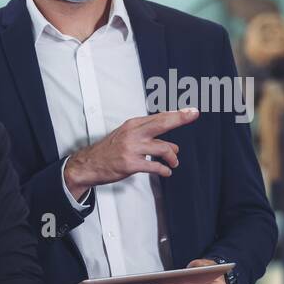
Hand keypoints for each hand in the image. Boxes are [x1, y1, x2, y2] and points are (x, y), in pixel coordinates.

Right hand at [64, 109, 198, 198]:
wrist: (89, 164)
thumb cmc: (109, 150)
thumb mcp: (127, 137)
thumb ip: (149, 138)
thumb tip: (173, 146)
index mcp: (133, 125)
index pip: (159, 117)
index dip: (177, 114)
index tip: (191, 111)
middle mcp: (133, 133)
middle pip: (162, 123)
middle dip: (180, 118)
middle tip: (193, 114)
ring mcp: (132, 148)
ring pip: (162, 148)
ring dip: (172, 157)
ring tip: (174, 162)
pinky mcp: (130, 164)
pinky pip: (154, 166)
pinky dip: (164, 170)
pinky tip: (166, 171)